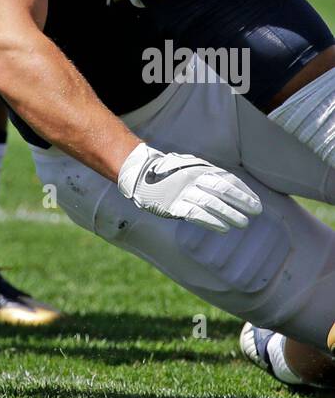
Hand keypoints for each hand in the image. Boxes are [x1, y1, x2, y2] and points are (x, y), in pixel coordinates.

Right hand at [117, 141, 261, 232]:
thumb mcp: (191, 170)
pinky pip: (194, 213)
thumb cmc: (171, 174)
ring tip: (243, 223)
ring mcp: (182, 191)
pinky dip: (210, 221)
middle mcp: (193, 178)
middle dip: (241, 200)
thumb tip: (235, 191)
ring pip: (210, 202)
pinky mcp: (172, 205)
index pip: (227, 179)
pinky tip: (223, 228)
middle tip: (256, 211)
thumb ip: (209, 178)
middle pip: (221, 189)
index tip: (256, 203)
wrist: (141, 174)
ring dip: (229, 213)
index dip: (243, 191)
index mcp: (200, 169)